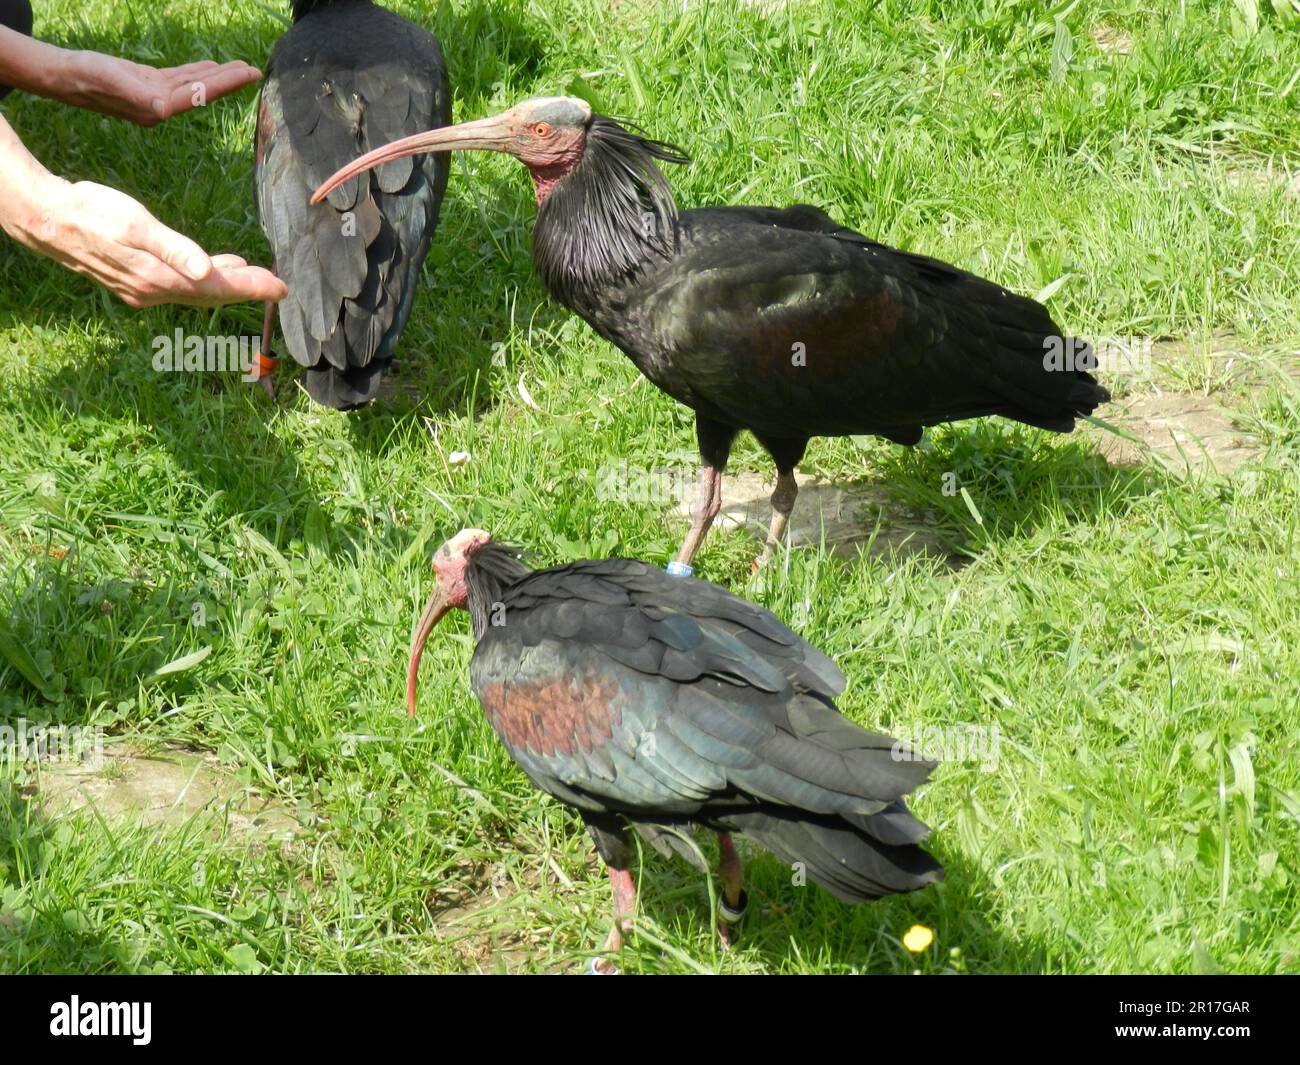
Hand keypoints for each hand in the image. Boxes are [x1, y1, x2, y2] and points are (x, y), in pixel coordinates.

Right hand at [5, 176, 285, 307]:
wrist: (47, 219)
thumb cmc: (93, 214)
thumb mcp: (136, 224)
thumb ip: (174, 249)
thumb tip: (206, 272)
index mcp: (160, 278)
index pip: (217, 288)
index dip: (251, 288)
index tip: (281, 288)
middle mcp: (155, 291)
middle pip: (211, 295)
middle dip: (245, 289)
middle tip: (276, 284)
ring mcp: (144, 289)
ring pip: (197, 290)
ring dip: (226, 283)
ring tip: (254, 274)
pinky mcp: (136, 280)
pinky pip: (181, 285)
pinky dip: (203, 277)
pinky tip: (214, 266)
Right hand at [55, 53, 262, 125]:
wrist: (64, 76)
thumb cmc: (86, 78)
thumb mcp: (113, 82)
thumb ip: (138, 97)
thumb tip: (162, 109)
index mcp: (159, 108)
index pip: (200, 94)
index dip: (226, 83)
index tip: (249, 74)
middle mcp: (162, 106)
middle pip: (203, 91)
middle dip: (230, 81)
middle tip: (256, 71)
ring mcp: (156, 96)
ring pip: (194, 84)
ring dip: (218, 76)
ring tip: (241, 68)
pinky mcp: (148, 84)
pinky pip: (180, 78)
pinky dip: (198, 72)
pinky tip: (212, 67)